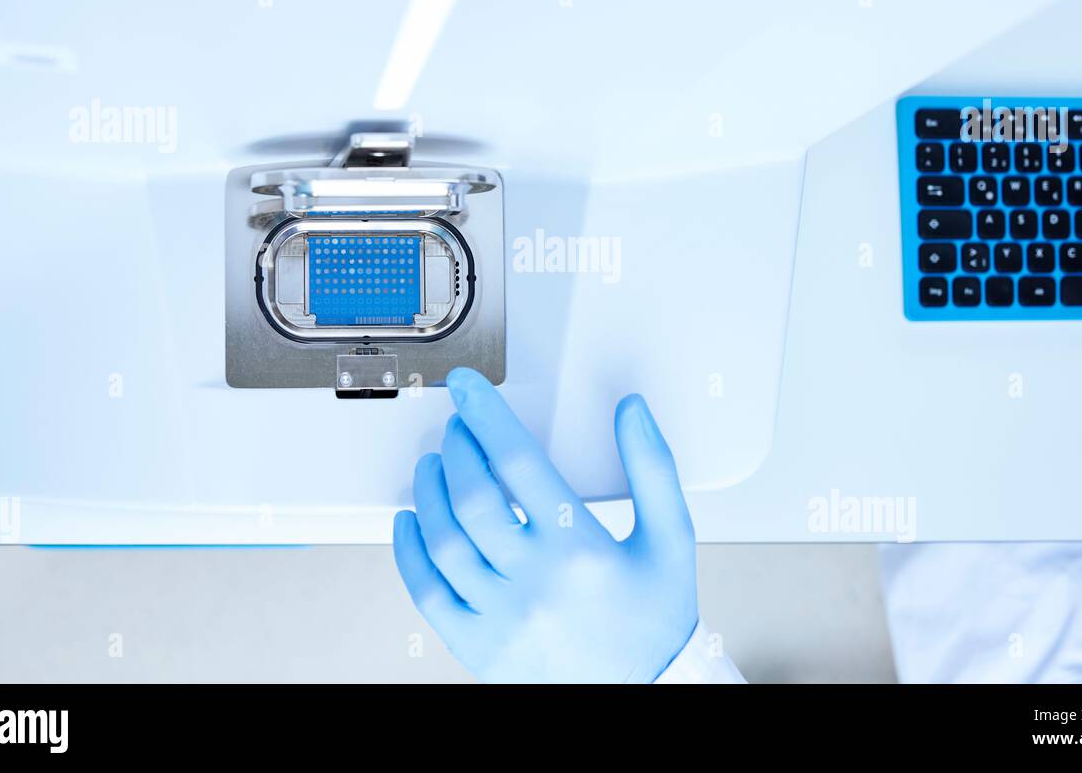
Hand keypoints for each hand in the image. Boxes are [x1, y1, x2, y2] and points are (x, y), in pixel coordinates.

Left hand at [393, 368, 698, 682]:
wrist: (646, 691)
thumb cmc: (655, 616)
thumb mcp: (672, 537)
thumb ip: (653, 467)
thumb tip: (630, 410)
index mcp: (581, 550)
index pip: (520, 463)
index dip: (487, 416)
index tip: (469, 390)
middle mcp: (535, 584)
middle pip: (473, 497)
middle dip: (458, 448)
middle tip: (458, 426)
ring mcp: (501, 619)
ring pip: (444, 541)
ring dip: (431, 491)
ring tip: (436, 465)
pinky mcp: (478, 647)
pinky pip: (427, 594)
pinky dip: (410, 552)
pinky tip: (413, 522)